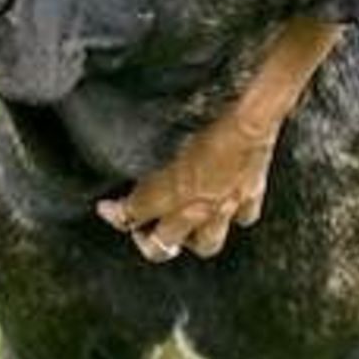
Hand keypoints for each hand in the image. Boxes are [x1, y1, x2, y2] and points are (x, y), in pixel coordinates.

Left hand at [97, 18, 340, 262]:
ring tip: (184, 230)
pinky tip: (227, 208)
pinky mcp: (250, 195)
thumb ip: (143, 155)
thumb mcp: (161, 133)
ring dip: (191, 240)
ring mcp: (224, 207)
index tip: (107, 209)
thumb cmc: (207, 115)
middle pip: (162, 246)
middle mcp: (193, 208)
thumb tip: (129, 160)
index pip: (130, 216)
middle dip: (146, 241)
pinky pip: (243, 218)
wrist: (251, 112)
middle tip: (141, 230)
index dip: (114, 214)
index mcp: (166, 193)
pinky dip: (234, 216)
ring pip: (206, 245)